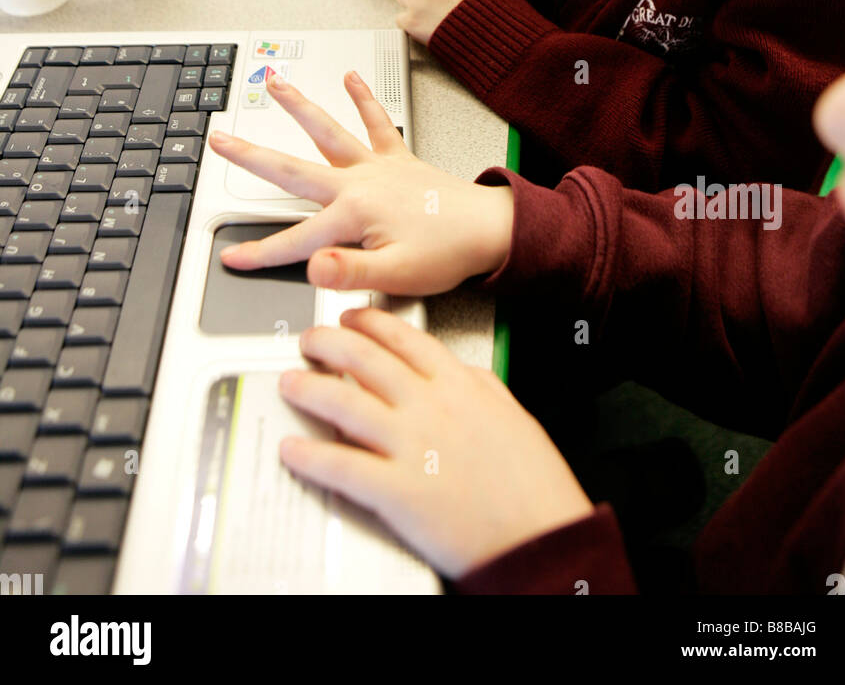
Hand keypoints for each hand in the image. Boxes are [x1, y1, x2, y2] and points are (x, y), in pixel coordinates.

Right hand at [208, 70, 513, 291]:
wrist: (490, 230)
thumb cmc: (447, 254)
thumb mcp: (396, 277)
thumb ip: (350, 273)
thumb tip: (313, 268)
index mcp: (353, 214)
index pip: (295, 241)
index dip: (260, 252)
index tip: (232, 258)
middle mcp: (359, 182)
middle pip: (293, 167)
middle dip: (251, 155)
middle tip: (220, 138)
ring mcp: (376, 167)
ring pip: (328, 131)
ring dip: (299, 106)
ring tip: (274, 82)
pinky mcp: (396, 159)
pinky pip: (376, 123)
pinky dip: (363, 98)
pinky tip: (350, 78)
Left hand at [279, 306, 593, 578]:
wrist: (543, 536)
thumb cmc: (532, 483)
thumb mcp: (511, 414)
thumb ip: (479, 387)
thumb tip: (456, 371)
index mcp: (460, 385)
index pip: (404, 339)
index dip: (369, 324)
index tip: (349, 317)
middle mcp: (432, 407)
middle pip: (365, 361)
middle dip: (328, 345)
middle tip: (309, 341)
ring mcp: (412, 447)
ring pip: (345, 405)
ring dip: (309, 390)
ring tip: (290, 383)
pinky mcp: (398, 491)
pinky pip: (342, 467)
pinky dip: (310, 457)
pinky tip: (292, 450)